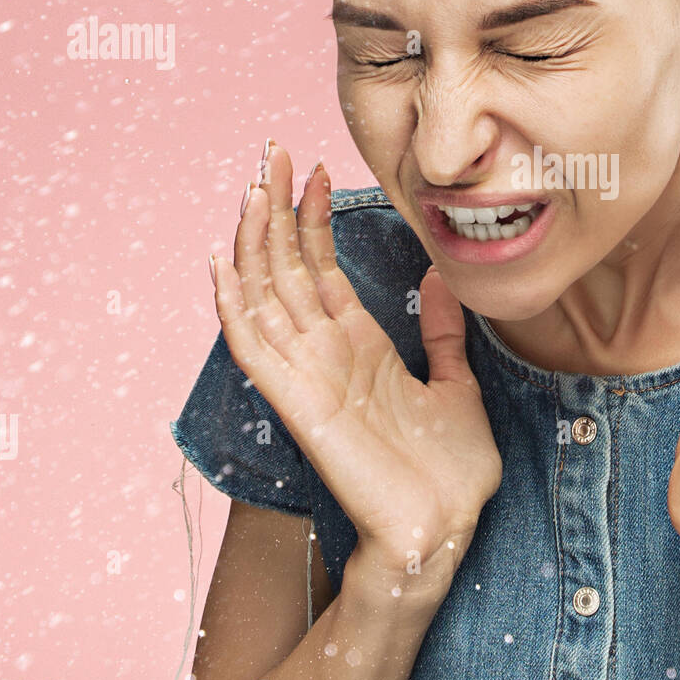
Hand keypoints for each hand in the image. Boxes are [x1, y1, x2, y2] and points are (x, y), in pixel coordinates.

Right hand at [209, 141, 502, 580]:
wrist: (443, 528)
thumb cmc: (450, 470)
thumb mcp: (456, 384)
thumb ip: (441, 333)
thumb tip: (439, 276)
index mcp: (359, 347)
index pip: (320, 268)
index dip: (312, 219)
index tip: (313, 169)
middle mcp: (325, 354)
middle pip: (286, 267)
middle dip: (277, 208)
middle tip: (270, 151)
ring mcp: (307, 376)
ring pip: (264, 293)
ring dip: (253, 239)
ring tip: (251, 184)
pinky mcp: (297, 402)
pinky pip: (253, 344)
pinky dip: (233, 302)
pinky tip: (222, 259)